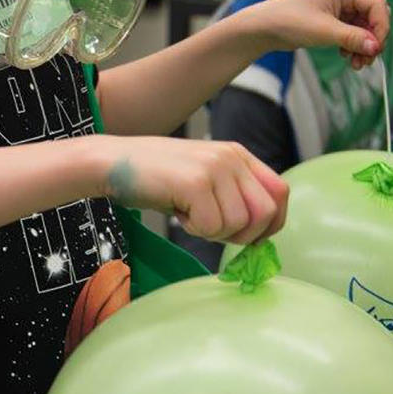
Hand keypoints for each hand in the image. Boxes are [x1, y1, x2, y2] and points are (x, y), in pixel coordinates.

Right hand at [102, 135, 287, 243]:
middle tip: (212, 229)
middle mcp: (232, 158)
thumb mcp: (204, 180)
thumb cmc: (156, 178)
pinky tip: (177, 212)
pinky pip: (212, 227)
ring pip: (238, 224)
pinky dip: (194, 230)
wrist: (111, 162)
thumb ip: (233, 197)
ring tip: (188, 214)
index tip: (251, 238)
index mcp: (238, 155)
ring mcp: (215, 167)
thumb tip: (260, 237)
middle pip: (265, 213)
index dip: (271, 223)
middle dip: (243, 235)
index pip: (280, 193)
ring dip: (212, 232)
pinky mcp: (195, 182)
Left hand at [246, 0, 389, 71]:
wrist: (263, 27)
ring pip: (365, 26)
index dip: (381, 28)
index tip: (376, 50)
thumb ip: (353, 38)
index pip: (377, 5)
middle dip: (373, 39)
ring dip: (364, 45)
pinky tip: (346, 56)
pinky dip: (354, 44)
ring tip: (356, 64)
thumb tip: (375, 48)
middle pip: (374, 15)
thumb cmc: (288, 21)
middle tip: (366, 61)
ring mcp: (340, 3)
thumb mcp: (324, 32)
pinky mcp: (335, 16)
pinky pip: (354, 30)